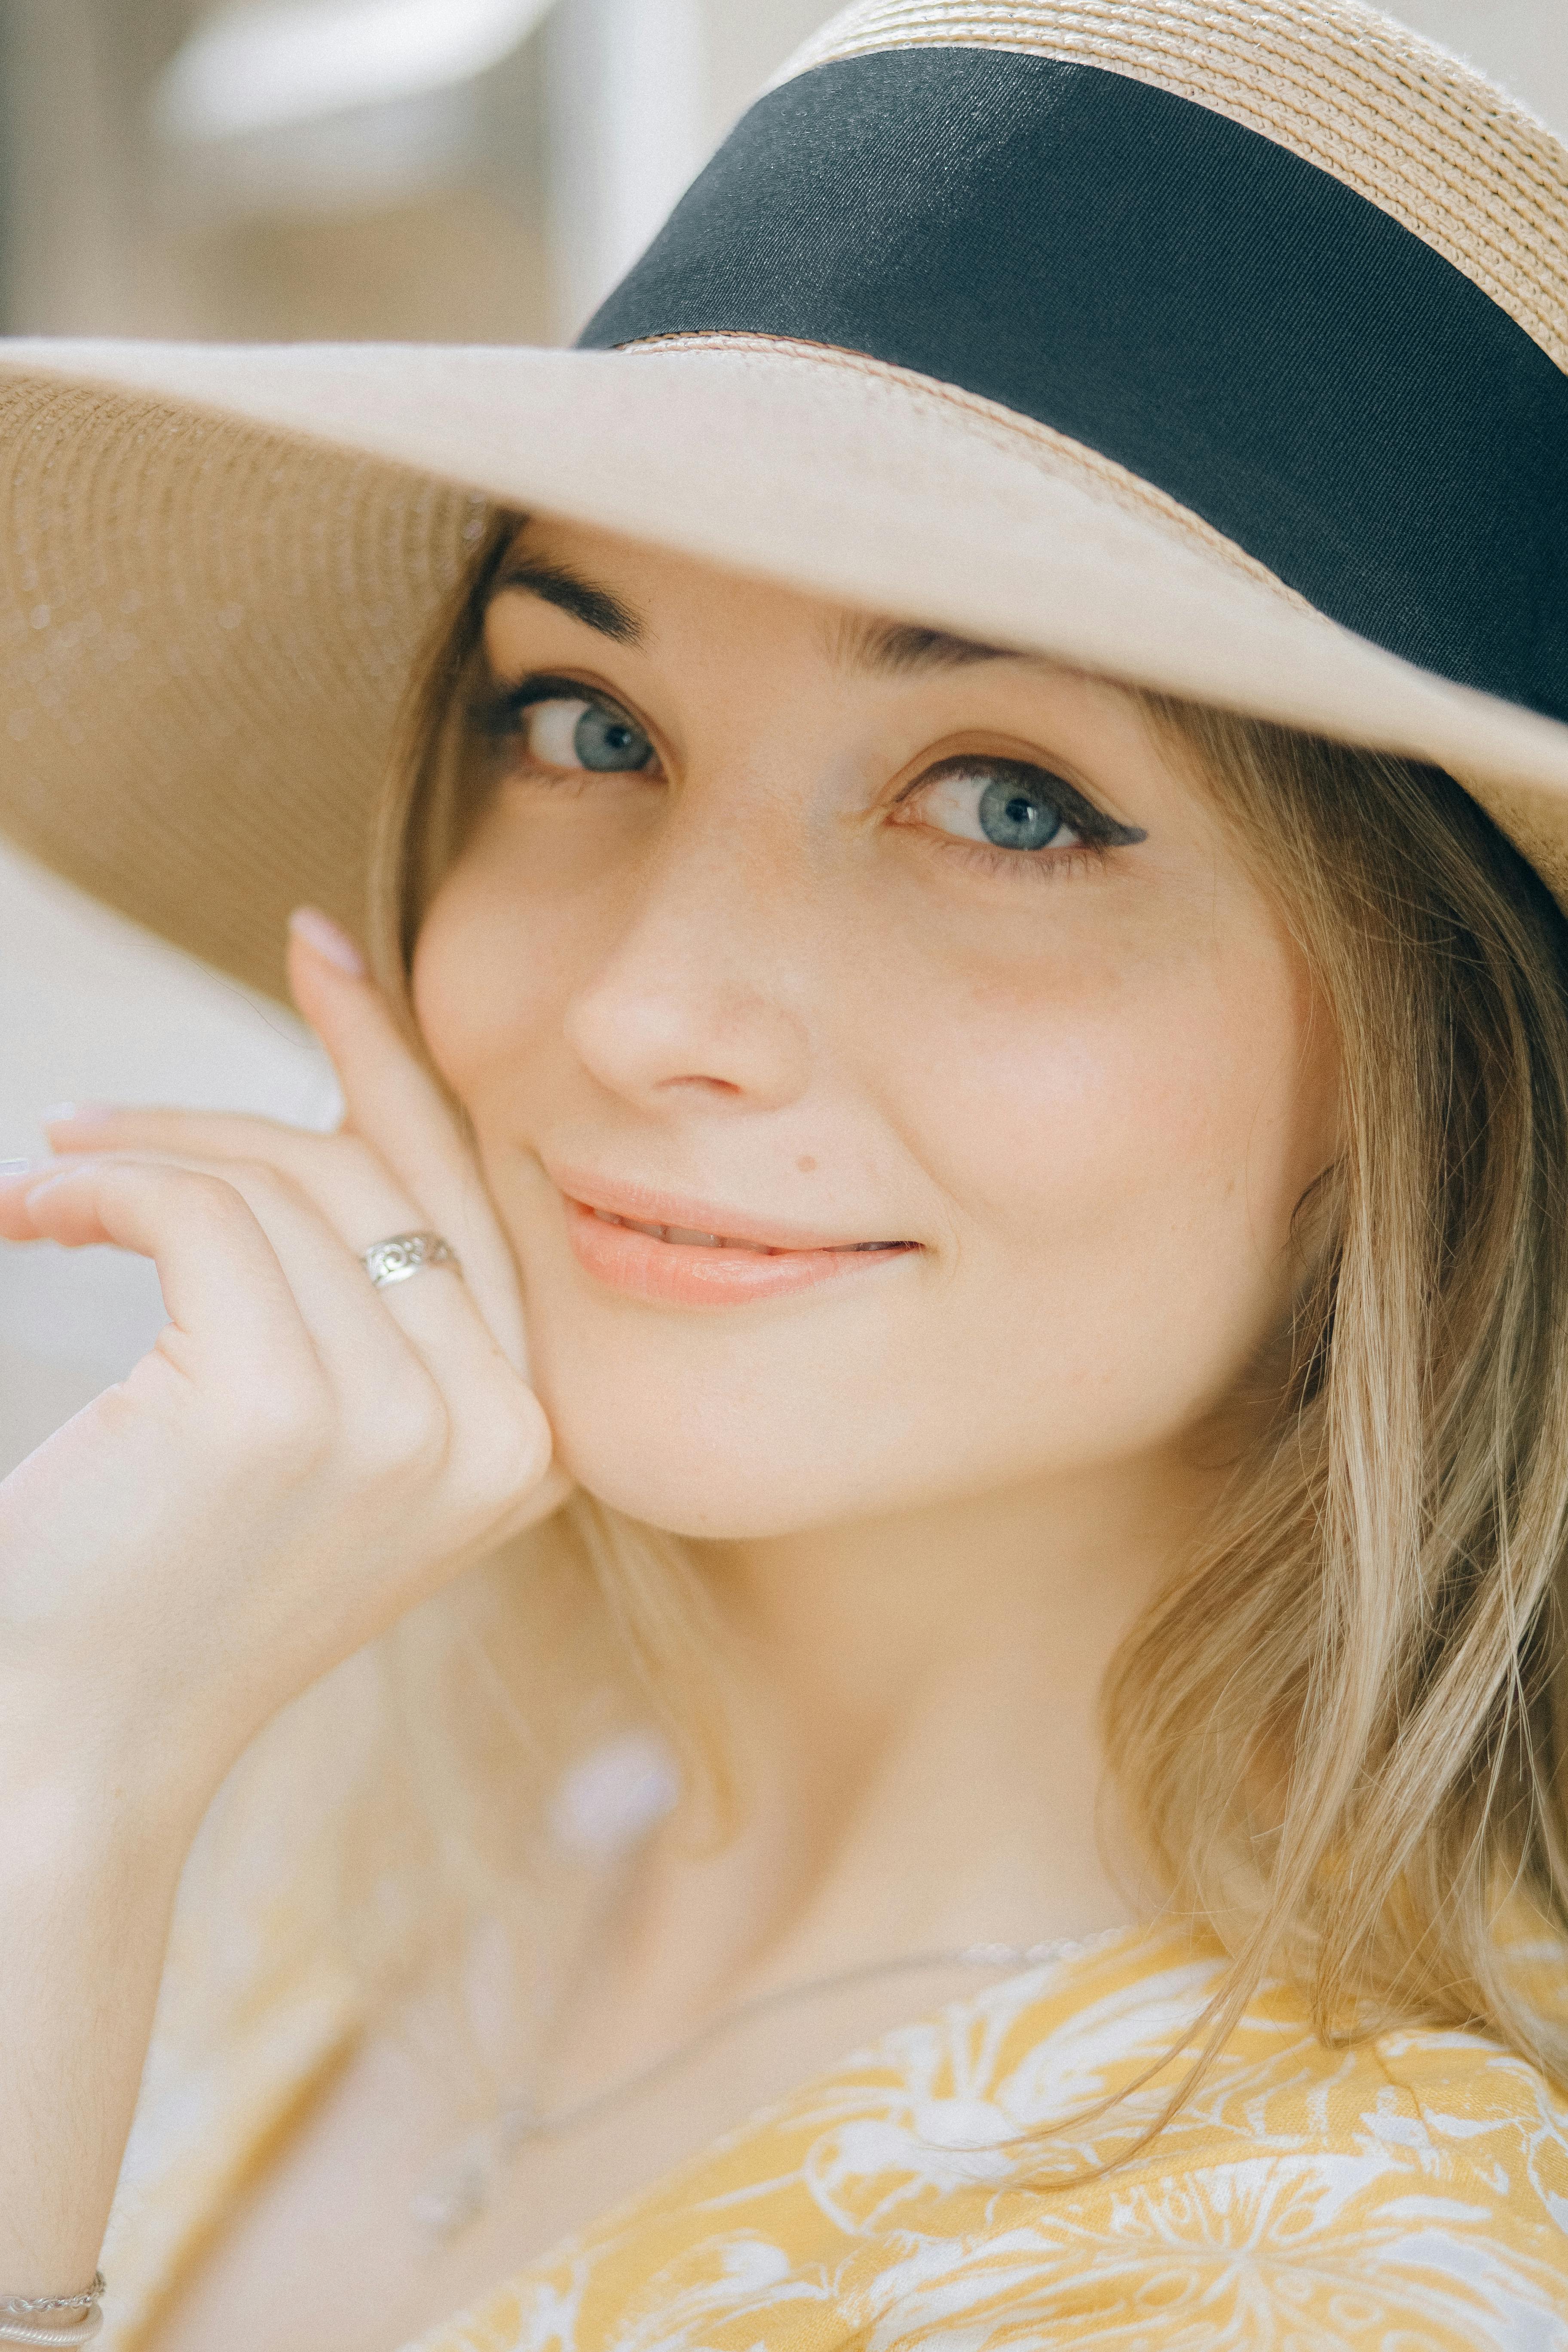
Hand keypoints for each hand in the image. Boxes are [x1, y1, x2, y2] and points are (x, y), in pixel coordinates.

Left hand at [0, 912, 568, 1817]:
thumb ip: (374, 1299)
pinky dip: (102, 1188)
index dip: (390, 1065)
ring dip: (143, 1159)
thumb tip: (341, 1117)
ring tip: (47, 1193)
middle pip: (377, 1175)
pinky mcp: (284, 1408)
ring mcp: (403, 1421)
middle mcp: (502, 1427)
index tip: (319, 951)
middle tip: (91, 1117)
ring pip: (280, 1186)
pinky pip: (199, 1213)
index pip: (470, 1197)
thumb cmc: (174, 1584)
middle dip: (233, 1109)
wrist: (75, 1748)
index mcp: (533, 1438)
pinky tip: (39, 1219)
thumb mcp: (326, 1435)